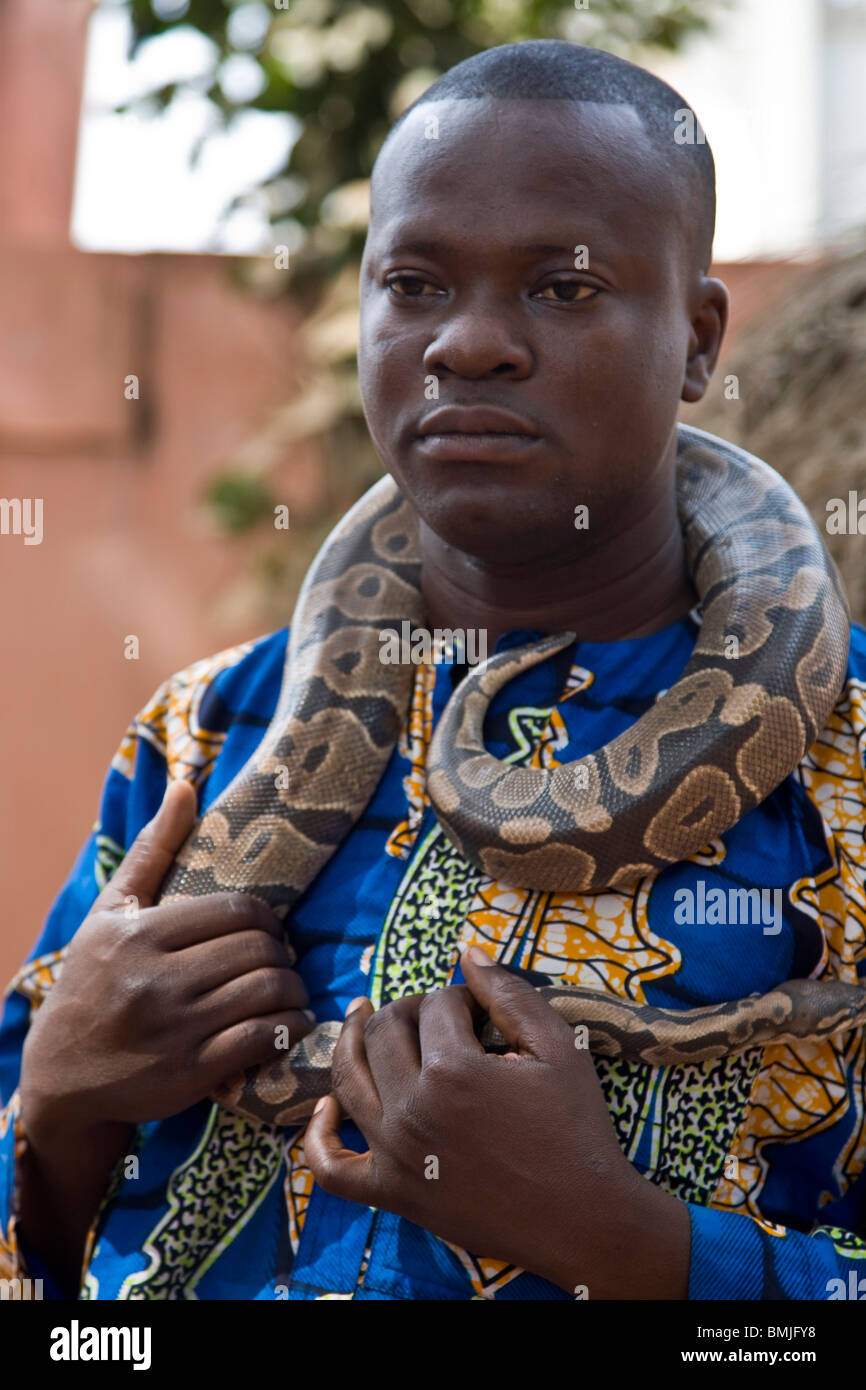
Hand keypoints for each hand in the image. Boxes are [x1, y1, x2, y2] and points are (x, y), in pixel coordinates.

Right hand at [19, 780, 314, 1138]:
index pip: (236, 912)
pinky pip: (262, 1038)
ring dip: (293, 991)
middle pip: (258, 951)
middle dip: (283, 954)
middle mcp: (156, 980)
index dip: (266, 921)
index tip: (266, 932)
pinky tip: (288, 1024)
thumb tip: (186, 784)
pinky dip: (289, 1028)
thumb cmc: (94, 979)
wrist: (62, 1072)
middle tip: (281, 961)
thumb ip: (153, 849)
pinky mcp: (191, 1071)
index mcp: (140, 935)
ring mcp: (175, 1029)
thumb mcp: (112, 912)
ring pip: (267, 992)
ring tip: (289, 991)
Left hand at [305, 946, 689, 1297]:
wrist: (584, 1219)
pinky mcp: (392, 1193)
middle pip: (384, 1031)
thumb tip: (467, 952)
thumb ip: (510, 993)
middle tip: (439, 1015)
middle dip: (410, 1009)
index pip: (437, 1004)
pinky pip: (332, 1167)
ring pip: (348, 1079)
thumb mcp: (559, 1047)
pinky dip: (319, 1135)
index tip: (482, 1008)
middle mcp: (412, 1109)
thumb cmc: (575, 1128)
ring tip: (362, 1017)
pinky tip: (326, 1107)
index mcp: (453, 1070)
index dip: (461, 996)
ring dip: (353, 1040)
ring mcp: (395, 1155)